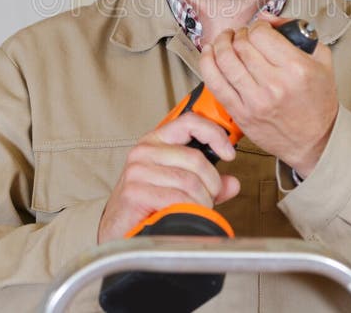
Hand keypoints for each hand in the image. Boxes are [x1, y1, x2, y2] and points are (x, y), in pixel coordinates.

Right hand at [97, 112, 240, 242]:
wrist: (118, 228)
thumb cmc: (147, 204)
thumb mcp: (179, 186)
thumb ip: (207, 183)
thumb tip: (233, 183)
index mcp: (156, 141)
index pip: (189, 122)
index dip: (214, 134)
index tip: (229, 153)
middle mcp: (144, 151)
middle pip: (196, 159)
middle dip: (211, 183)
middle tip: (210, 198)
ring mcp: (138, 171)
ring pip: (190, 181)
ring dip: (202, 201)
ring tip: (197, 209)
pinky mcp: (135, 192)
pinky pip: (177, 198)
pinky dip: (190, 209)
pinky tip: (186, 214)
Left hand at [199, 14, 338, 177]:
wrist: (316, 141)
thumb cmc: (319, 102)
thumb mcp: (322, 61)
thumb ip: (297, 33)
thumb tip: (268, 18)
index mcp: (296, 68)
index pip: (261, 34)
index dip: (257, 26)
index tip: (259, 29)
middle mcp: (274, 84)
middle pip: (241, 45)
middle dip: (238, 33)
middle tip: (242, 34)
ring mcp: (255, 101)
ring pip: (225, 61)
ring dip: (220, 44)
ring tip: (224, 40)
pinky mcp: (241, 114)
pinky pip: (215, 84)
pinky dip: (207, 64)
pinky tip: (209, 54)